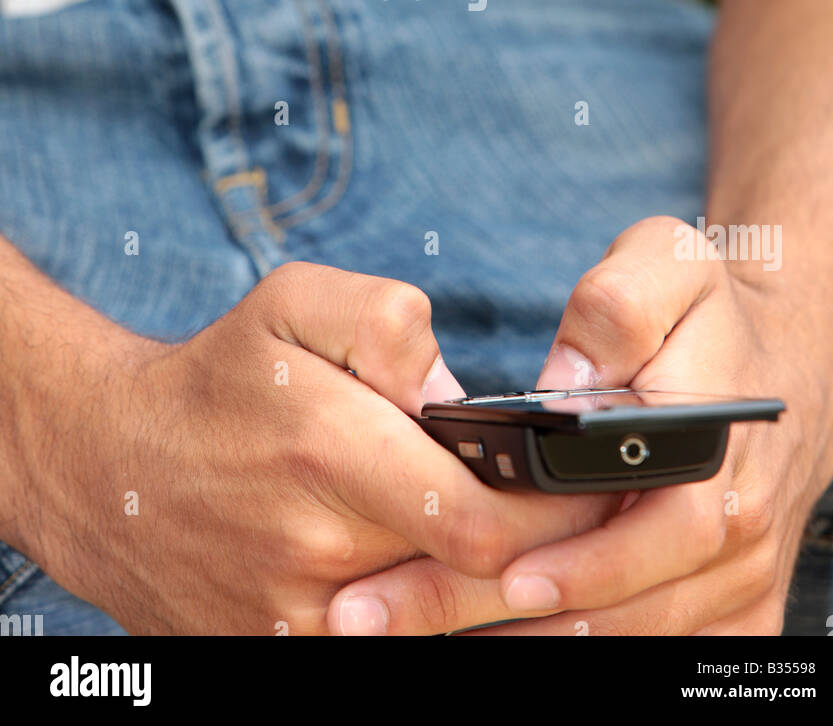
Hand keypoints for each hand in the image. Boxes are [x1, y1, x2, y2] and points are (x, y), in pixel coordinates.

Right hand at [29, 261, 616, 633]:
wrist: (110, 470)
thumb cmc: (220, 380)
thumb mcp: (294, 303)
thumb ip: (388, 321)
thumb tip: (457, 394)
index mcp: (327, 450)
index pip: (484, 519)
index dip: (554, 510)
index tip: (594, 486)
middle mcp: (316, 551)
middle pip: (478, 584)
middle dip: (544, 554)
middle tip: (587, 520)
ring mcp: (298, 623)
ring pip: (445, 629)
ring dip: (495, 595)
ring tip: (523, 546)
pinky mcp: (285, 658)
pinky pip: (398, 650)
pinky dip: (438, 621)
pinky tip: (453, 579)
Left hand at [328, 216, 832, 634]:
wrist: (777, 369)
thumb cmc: (707, 316)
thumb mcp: (669, 263)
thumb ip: (617, 303)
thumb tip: (563, 382)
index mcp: (719, 443)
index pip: (658, 525)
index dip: (584, 562)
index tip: (505, 577)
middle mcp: (738, 526)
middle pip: (626, 601)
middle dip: (499, 612)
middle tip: (386, 612)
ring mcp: (737, 578)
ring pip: (630, 636)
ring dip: (521, 642)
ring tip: (406, 626)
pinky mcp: (728, 609)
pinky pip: (649, 646)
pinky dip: (571, 644)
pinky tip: (486, 635)